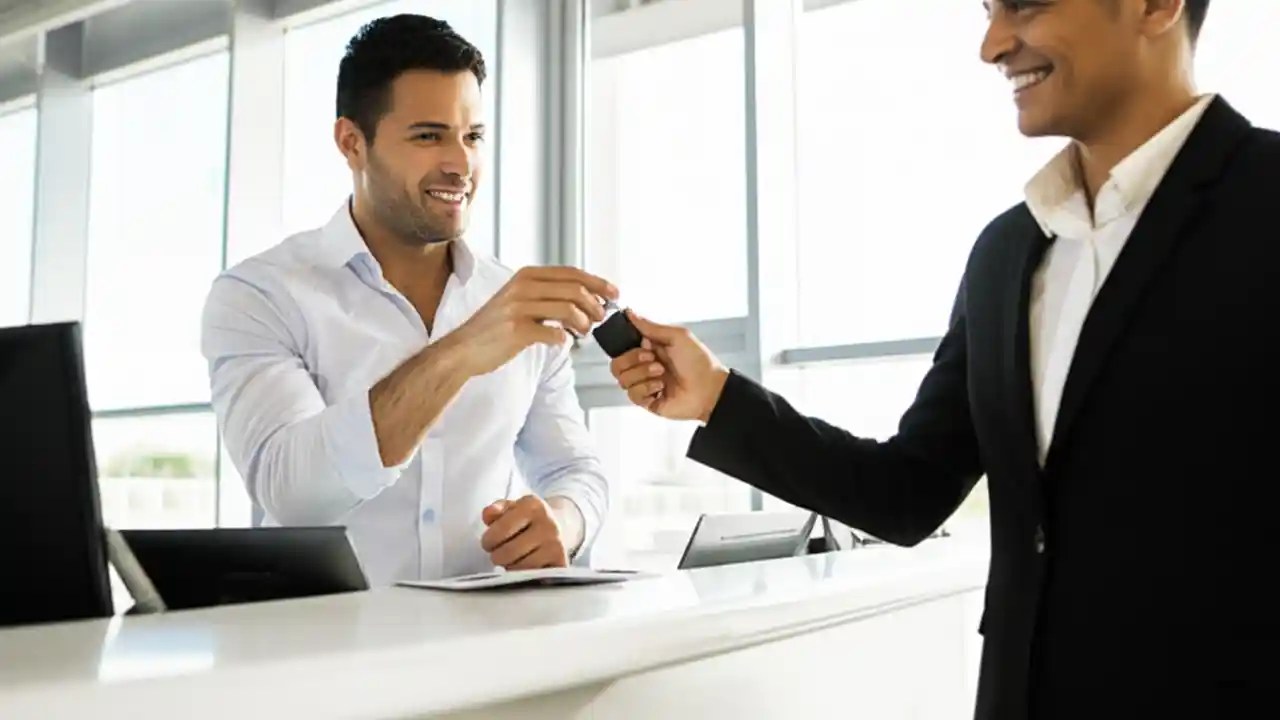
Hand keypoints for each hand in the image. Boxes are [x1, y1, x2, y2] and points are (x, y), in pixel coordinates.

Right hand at [441, 267, 618, 376]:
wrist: (463, 349)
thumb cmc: (496, 328)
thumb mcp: (520, 299)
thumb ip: (548, 294)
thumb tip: (588, 297)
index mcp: (527, 275)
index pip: (572, 273)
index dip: (598, 282)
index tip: (614, 294)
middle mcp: (523, 287)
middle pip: (575, 290)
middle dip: (595, 305)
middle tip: (600, 319)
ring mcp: (518, 308)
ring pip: (569, 310)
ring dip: (584, 324)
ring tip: (583, 333)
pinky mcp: (516, 331)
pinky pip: (553, 333)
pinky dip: (564, 339)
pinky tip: (562, 342)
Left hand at [480, 495, 571, 570]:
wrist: (560, 525)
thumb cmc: (527, 519)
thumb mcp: (512, 508)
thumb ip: (496, 509)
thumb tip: (488, 514)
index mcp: (532, 506)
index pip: (500, 530)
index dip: (488, 540)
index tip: (489, 542)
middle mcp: (548, 525)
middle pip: (507, 553)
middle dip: (497, 556)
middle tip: (498, 553)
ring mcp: (556, 545)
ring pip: (520, 568)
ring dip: (509, 567)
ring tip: (511, 559)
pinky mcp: (561, 563)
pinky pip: (533, 577)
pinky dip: (524, 576)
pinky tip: (523, 567)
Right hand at [609, 310, 729, 422]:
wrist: (710, 389)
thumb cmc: (699, 362)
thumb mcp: (677, 336)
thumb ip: (651, 326)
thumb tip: (630, 313)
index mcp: (649, 349)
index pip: (622, 347)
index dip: (626, 346)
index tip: (642, 344)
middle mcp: (644, 367)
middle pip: (617, 365)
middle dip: (633, 359)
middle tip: (653, 358)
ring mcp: (645, 384)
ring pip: (623, 380)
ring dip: (642, 374)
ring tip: (661, 373)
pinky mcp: (648, 401)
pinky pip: (633, 395)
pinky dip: (646, 389)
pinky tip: (661, 387)